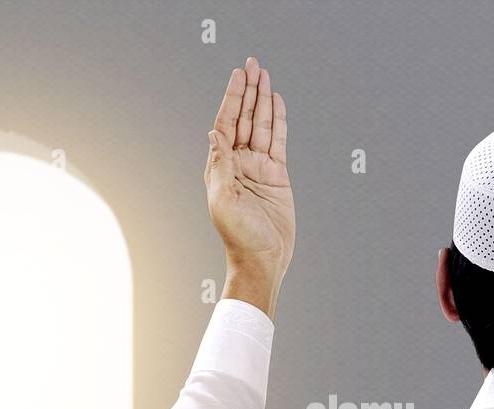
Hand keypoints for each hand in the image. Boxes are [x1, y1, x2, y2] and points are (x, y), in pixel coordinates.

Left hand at [205, 57, 293, 317]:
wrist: (263, 259)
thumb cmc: (239, 236)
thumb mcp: (223, 200)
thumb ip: (220, 165)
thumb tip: (214, 134)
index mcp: (222, 166)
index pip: (226, 124)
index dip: (232, 99)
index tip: (238, 77)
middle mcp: (239, 163)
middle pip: (244, 118)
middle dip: (248, 91)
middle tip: (253, 65)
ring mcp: (259, 168)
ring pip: (262, 126)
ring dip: (263, 101)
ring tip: (265, 76)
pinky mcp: (278, 176)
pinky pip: (278, 142)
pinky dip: (278, 122)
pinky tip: (277, 104)